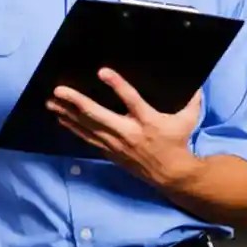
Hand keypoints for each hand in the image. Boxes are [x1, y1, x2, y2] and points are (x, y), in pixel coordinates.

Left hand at [47, 67, 200, 186]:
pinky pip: (86, 137)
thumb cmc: (177, 142)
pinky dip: (72, 127)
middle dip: (77, 102)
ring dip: (67, 113)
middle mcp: (128, 132)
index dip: (117, 85)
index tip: (102, 71)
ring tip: (50, 102)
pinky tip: (60, 118)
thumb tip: (196, 82)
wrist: (170, 174)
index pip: (131, 100)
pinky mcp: (108, 150)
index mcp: (148, 121)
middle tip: (59, 90)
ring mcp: (115, 143)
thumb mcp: (188, 120)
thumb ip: (191, 100)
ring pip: (87, 126)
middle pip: (98, 115)